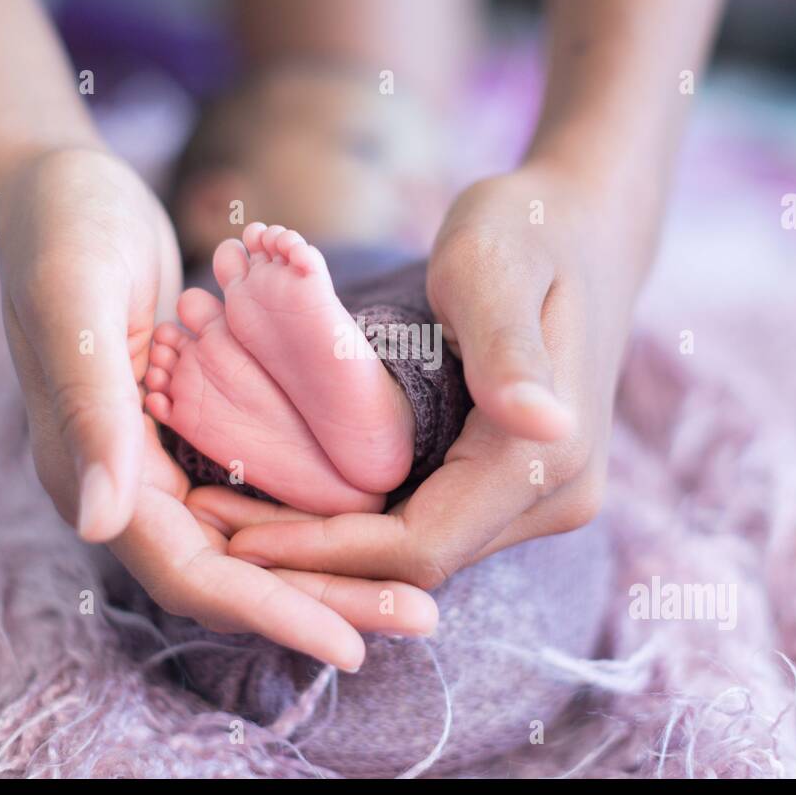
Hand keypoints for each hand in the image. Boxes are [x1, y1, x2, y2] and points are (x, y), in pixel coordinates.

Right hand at [0, 148, 434, 667]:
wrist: (55, 185)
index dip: (271, 613)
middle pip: (233, 577)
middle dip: (322, 604)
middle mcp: (123, 484)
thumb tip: (98, 526)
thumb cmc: (63, 230)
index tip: (351, 647)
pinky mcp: (186, 433)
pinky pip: (254, 499)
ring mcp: (154, 462)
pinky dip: (309, 522)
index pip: (191, 573)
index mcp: (87, 470)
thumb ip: (88, 412)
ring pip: (250, 546)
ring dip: (327, 573)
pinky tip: (371, 526)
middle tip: (421, 617)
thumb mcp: (76, 303)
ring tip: (413, 593)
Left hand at [227, 162, 651, 586]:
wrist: (582, 228)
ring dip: (334, 546)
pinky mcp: (521, 485)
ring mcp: (544, 498)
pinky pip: (435, 521)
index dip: (326, 552)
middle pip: (417, 566)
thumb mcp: (493, 268)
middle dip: (316, 559)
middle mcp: (555, 498)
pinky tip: (297, 495)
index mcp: (544, 458)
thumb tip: (543, 426)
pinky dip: (365, 520)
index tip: (237, 538)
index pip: (421, 545)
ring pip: (423, 552)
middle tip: (214, 531)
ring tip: (237, 518)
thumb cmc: (525, 230)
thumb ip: (505, 347)